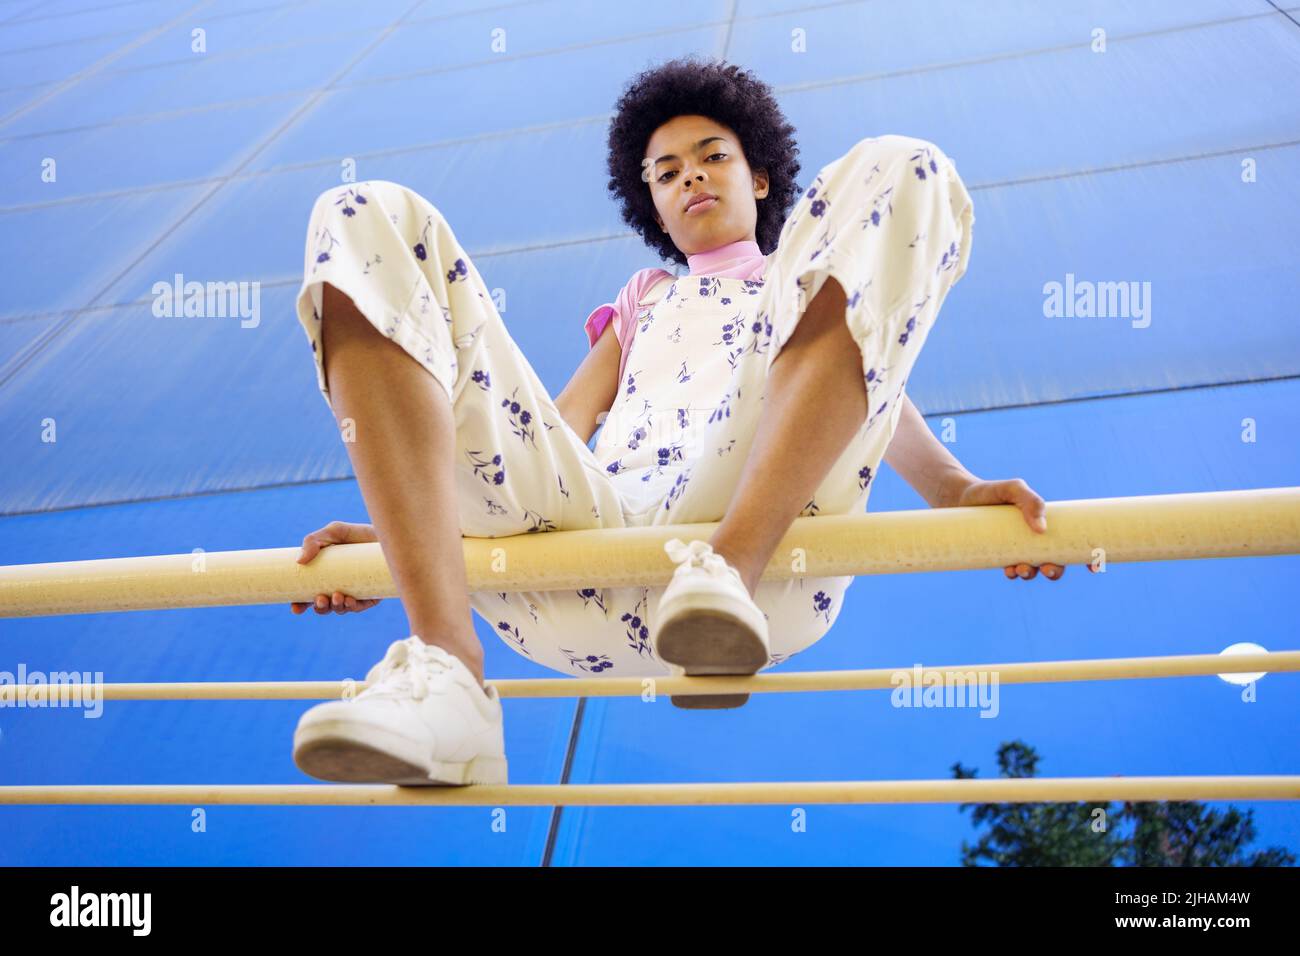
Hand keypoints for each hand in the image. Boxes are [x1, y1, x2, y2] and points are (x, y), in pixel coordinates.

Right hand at [291, 520, 383, 613]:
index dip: (300, 604)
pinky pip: (360, 606)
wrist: (386, 533)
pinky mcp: (371, 594)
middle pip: (324, 606)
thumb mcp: (334, 532)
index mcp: (325, 576)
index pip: (308, 594)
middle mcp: (338, 586)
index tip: (296, 608)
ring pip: (341, 609)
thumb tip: (299, 561)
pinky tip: (350, 601)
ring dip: (336, 608)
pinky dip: (353, 607)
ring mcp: (355, 591)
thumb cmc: (357, 534)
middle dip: (320, 608)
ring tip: (337, 597)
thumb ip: (313, 540)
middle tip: (320, 599)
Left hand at [948, 477, 1096, 580]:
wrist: (958, 497)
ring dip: (1032, 574)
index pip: (1071, 543)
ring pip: (1032, 570)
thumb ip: (1029, 501)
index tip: (1094, 566)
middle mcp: (1032, 539)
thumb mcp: (1013, 489)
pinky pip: (1011, 571)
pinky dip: (1014, 574)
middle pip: (1054, 562)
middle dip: (1055, 571)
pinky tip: (1009, 570)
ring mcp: (1015, 548)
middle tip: (1047, 569)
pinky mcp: (997, 555)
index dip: (1087, 557)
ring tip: (1021, 568)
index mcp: (1045, 524)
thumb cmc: (991, 492)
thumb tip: (1042, 530)